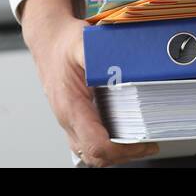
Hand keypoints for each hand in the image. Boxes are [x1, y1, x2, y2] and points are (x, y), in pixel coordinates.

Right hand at [21, 0, 158, 166]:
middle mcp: (67, 118)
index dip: (122, 150)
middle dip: (124, 154)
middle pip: (95, 156)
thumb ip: (102, 57)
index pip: (95, 144)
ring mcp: (69, 121)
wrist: (48, 39)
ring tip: (140, 140)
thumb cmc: (64, 42)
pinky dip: (109, 144)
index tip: (143, 142)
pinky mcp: (73, 119)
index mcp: (71, 106)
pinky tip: (126, 131)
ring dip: (116, 152)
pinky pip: (89, 142)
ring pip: (91, 153)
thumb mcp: (84, 43)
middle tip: (148, 143)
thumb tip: (127, 68)